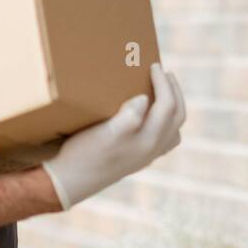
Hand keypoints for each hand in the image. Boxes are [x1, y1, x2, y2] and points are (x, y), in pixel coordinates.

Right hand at [40, 63, 184, 211]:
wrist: (70, 181)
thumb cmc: (85, 152)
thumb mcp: (105, 131)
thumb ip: (129, 115)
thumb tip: (145, 99)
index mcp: (148, 140)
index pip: (167, 105)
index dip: (163, 83)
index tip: (154, 66)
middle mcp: (152, 150)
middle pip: (177, 117)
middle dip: (174, 92)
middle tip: (165, 73)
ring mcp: (147, 157)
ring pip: (174, 130)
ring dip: (174, 107)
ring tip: (164, 91)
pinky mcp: (137, 160)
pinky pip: (164, 140)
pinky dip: (166, 123)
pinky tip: (152, 116)